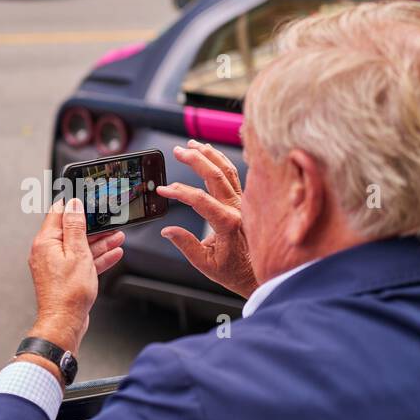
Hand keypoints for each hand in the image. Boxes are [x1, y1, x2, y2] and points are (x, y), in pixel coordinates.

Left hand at [26, 198, 123, 358]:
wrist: (65, 323)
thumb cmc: (68, 294)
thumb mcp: (77, 253)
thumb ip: (76, 227)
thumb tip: (74, 205)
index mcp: (46, 242)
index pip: (58, 213)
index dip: (74, 204)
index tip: (86, 198)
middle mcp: (47, 252)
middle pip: (71, 231)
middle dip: (93, 226)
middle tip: (109, 221)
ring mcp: (55, 266)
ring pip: (79, 247)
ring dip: (99, 242)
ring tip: (117, 237)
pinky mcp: (64, 277)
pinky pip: (81, 262)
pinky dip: (96, 258)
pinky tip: (113, 254)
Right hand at [157, 140, 257, 297]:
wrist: (258, 275)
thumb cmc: (234, 272)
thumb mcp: (205, 264)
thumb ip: (186, 245)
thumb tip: (168, 230)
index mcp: (228, 224)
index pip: (200, 200)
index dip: (179, 192)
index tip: (162, 190)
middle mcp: (238, 209)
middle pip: (216, 176)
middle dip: (196, 160)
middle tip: (178, 151)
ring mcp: (243, 204)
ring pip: (227, 171)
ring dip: (210, 155)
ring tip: (193, 145)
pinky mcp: (245, 202)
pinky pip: (234, 176)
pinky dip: (222, 161)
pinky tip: (212, 154)